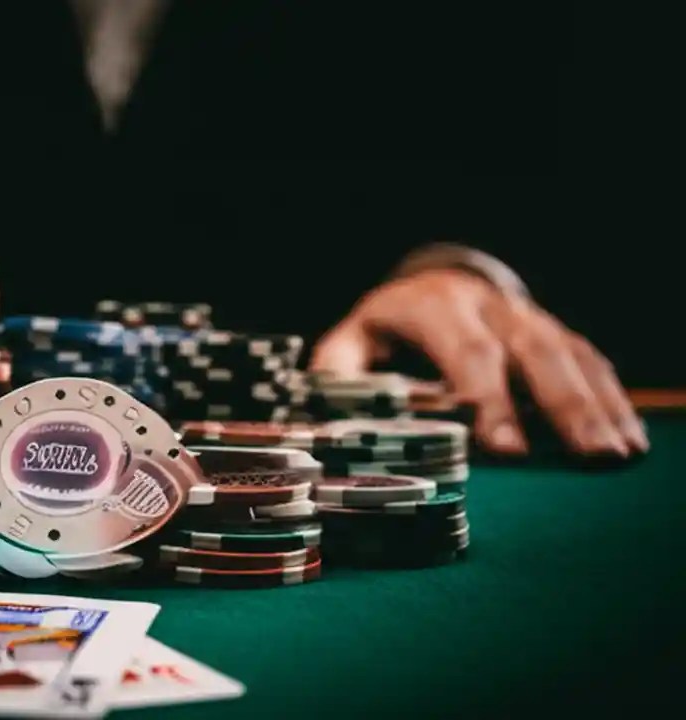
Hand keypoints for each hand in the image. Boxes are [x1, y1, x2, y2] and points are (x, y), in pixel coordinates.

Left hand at [309, 268, 646, 457]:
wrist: (424, 288)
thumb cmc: (382, 334)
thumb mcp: (349, 345)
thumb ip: (341, 377)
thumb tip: (330, 420)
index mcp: (434, 306)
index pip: (466, 349)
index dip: (488, 397)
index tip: (505, 449)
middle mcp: (489, 306)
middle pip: (533, 351)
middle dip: (561, 405)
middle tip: (587, 456)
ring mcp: (527, 317)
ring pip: (570, 355)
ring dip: (597, 406)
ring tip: (616, 456)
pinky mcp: (553, 333)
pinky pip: (590, 362)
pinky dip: (612, 400)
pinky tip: (630, 439)